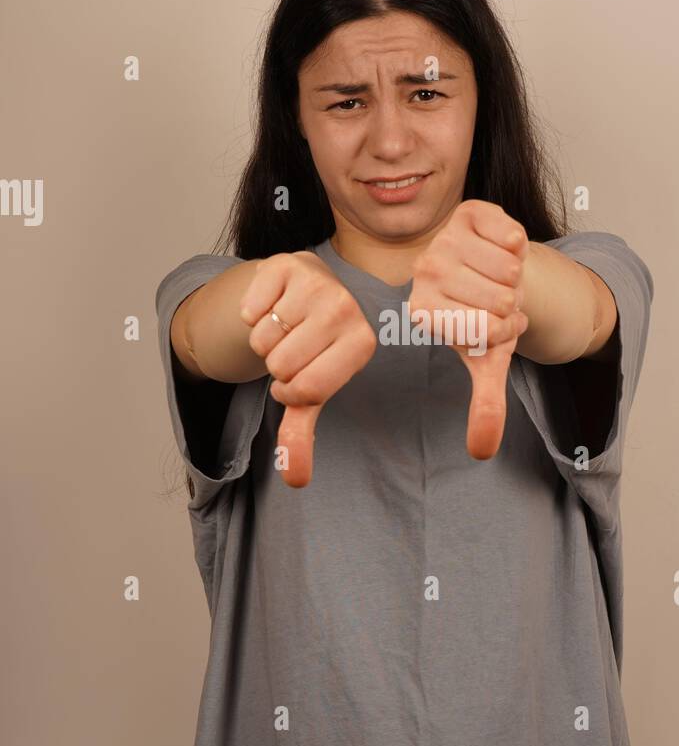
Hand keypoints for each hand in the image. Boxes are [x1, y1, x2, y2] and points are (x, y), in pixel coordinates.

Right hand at [240, 252, 377, 487]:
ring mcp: (318, 284)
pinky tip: (272, 305)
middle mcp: (346, 310)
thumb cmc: (313, 347)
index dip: (290, 391)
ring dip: (264, 340)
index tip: (297, 379)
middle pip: (281, 365)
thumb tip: (295, 480)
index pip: (305, 391)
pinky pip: (249, 311)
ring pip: (263, 339)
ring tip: (284, 327)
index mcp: (362, 344)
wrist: (303, 290)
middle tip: (292, 347)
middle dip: (277, 365)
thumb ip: (301, 436)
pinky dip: (251, 313)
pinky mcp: (287, 265)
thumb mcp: (309, 392)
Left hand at [407, 200, 529, 459]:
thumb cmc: (485, 317)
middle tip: (497, 300)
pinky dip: (520, 246)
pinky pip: (514, 236)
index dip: (502, 330)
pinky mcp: (469, 212)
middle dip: (512, 304)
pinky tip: (502, 250)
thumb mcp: (488, 362)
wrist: (493, 274)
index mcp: (422, 312)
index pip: (487, 330)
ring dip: (517, 275)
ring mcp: (444, 238)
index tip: (490, 325)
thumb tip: (483, 452)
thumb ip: (484, 407)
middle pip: (501, 298)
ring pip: (509, 268)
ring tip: (499, 278)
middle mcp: (424, 273)